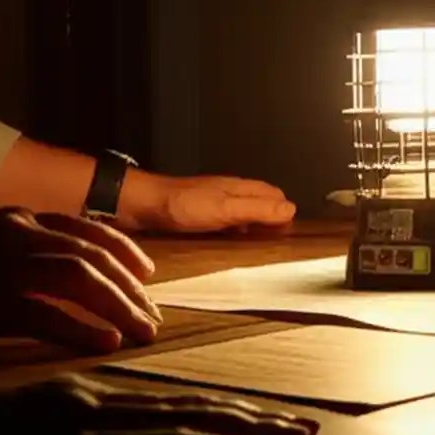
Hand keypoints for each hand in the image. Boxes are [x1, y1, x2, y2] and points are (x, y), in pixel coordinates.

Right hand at [0, 208, 162, 354]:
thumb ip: (21, 253)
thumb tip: (67, 276)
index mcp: (16, 220)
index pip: (86, 230)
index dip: (123, 252)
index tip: (146, 274)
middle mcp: (16, 235)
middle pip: (92, 257)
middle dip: (130, 290)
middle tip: (152, 317)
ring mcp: (2, 265)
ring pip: (80, 279)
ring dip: (119, 307)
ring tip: (142, 332)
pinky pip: (47, 314)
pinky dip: (81, 329)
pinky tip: (106, 343)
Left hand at [121, 172, 296, 233]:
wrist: (142, 204)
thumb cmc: (184, 206)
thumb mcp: (225, 209)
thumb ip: (257, 209)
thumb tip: (292, 210)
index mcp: (240, 187)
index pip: (274, 195)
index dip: (285, 213)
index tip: (290, 236)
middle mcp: (230, 192)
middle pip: (262, 202)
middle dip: (274, 218)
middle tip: (279, 243)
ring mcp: (215, 201)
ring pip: (245, 212)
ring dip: (255, 226)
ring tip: (261, 247)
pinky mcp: (200, 213)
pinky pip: (228, 221)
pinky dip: (237, 231)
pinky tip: (233, 243)